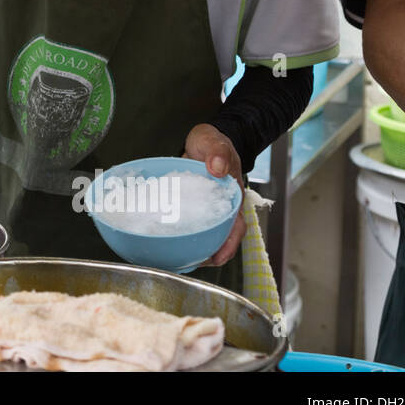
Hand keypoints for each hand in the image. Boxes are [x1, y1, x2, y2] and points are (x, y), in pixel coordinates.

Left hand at [182, 123, 245, 266]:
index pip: (236, 227)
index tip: (218, 257)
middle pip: (220, 238)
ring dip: (195, 248)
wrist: (203, 141)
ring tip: (178, 259)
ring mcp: (206, 210)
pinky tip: (168, 240)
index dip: (229, 245)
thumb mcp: (215, 142)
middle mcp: (221, 209)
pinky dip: (181, 234)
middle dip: (209, 254)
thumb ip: (218, 152)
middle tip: (192, 263)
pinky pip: (188, 224)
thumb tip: (217, 168)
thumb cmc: (213, 143)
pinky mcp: (190, 208)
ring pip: (204, 235)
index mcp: (232, 198)